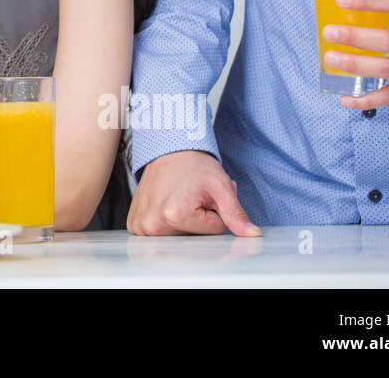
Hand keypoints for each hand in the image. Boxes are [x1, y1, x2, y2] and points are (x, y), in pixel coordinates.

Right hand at [127, 150, 261, 235]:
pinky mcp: (135, 225)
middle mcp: (153, 224)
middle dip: (199, 221)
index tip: (204, 197)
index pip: (213, 231)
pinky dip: (167, 224)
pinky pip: (160, 235)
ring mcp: (141, 225)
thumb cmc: (194, 166)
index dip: (215, 214)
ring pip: (178, 237)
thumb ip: (236, 214)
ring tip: (180, 199)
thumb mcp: (221, 186)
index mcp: (175, 215)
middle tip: (193, 198)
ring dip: (183, 223)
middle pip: (193, 238)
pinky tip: (167, 206)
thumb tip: (253, 235)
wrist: (168, 150)